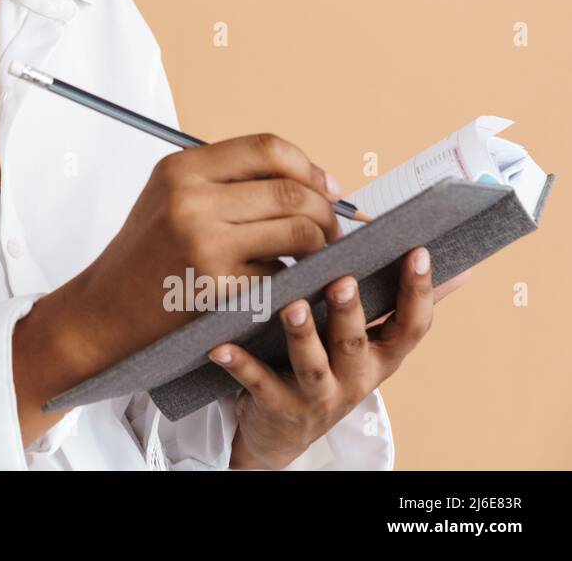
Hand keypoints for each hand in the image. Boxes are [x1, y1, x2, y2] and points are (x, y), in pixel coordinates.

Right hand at [13, 132, 348, 445]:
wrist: (104, 312)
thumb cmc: (146, 256)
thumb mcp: (170, 198)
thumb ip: (227, 180)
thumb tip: (315, 181)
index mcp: (180, 169)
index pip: (268, 147)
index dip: (308, 167)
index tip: (326, 188)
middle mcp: (190, 200)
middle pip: (293, 191)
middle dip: (326, 212)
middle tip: (331, 232)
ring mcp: (204, 244)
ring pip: (300, 231)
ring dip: (322, 246)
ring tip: (314, 257)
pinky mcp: (218, 288)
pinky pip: (285, 275)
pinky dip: (296, 280)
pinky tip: (286, 285)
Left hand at [210, 246, 467, 468]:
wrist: (286, 432)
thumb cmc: (332, 368)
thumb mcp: (374, 344)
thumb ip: (406, 306)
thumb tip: (462, 271)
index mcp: (381, 357)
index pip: (411, 326)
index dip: (418, 291)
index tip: (417, 252)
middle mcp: (355, 378)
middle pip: (355, 343)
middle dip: (351, 312)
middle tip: (343, 280)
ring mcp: (317, 395)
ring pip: (310, 365)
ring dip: (301, 334)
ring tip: (291, 307)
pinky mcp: (278, 406)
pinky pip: (257, 383)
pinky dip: (239, 365)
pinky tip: (220, 347)